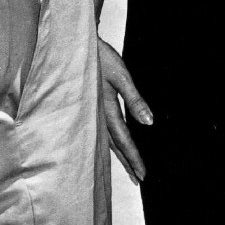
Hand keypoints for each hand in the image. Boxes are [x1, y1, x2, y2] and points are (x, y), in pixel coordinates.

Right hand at [98, 37, 152, 182]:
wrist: (75, 45)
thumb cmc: (100, 57)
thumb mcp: (121, 75)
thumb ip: (134, 99)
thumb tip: (149, 122)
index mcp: (106, 109)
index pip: (123, 139)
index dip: (133, 157)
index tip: (142, 174)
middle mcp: (97, 115)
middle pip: (114, 145)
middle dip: (126, 161)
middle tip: (137, 179)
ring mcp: (90, 113)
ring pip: (105, 140)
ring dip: (117, 154)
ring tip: (127, 167)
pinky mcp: (87, 107)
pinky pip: (98, 130)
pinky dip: (106, 142)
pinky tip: (108, 146)